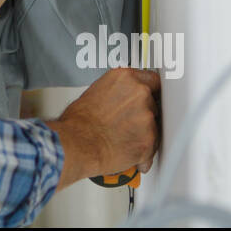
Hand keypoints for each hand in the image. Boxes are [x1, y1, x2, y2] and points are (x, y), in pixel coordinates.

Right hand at [46, 68, 160, 187]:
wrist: (76, 144)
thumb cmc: (78, 122)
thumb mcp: (96, 92)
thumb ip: (118, 91)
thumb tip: (122, 97)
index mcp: (125, 78)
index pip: (153, 80)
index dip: (150, 92)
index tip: (149, 98)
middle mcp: (139, 93)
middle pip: (154, 103)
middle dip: (144, 114)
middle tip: (127, 122)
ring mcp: (147, 117)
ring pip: (154, 126)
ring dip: (143, 133)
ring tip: (121, 138)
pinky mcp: (150, 140)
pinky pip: (152, 147)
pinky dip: (143, 152)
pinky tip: (126, 151)